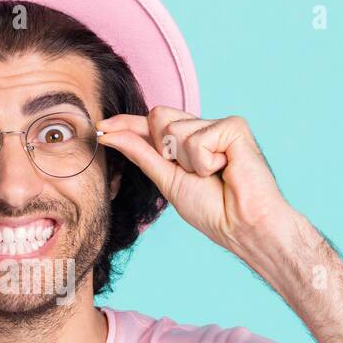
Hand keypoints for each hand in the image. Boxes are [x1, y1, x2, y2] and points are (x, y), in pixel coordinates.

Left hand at [97, 107, 294, 257]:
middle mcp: (202, 130)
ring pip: (176, 129)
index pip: (150, 125)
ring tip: (214, 175)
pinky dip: (205, 161)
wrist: (242, 225)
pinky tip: (226, 169)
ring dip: (188, 162)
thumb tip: (108, 133)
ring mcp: (219, 126)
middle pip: (159, 117)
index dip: (126, 124)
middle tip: (193, 174)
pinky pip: (198, 137)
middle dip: (165, 149)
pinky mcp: (235, 126)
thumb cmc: (211, 209)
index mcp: (187, 144)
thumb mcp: (167, 179)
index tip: (100, 127)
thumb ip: (141, 153)